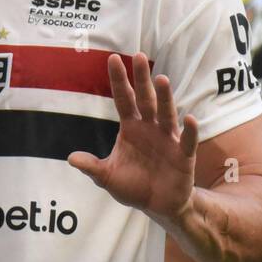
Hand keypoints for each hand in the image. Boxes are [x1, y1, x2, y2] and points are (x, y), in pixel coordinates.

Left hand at [68, 53, 197, 221]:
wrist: (157, 205)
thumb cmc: (133, 185)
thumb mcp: (107, 177)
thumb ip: (91, 167)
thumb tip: (71, 158)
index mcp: (131, 128)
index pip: (123, 99)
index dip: (118, 81)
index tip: (112, 58)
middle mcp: (150, 128)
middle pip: (145, 99)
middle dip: (141, 79)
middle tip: (139, 55)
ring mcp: (168, 139)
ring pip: (166, 114)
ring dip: (164, 98)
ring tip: (161, 79)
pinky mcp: (183, 156)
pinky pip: (187, 141)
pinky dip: (189, 131)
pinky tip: (190, 119)